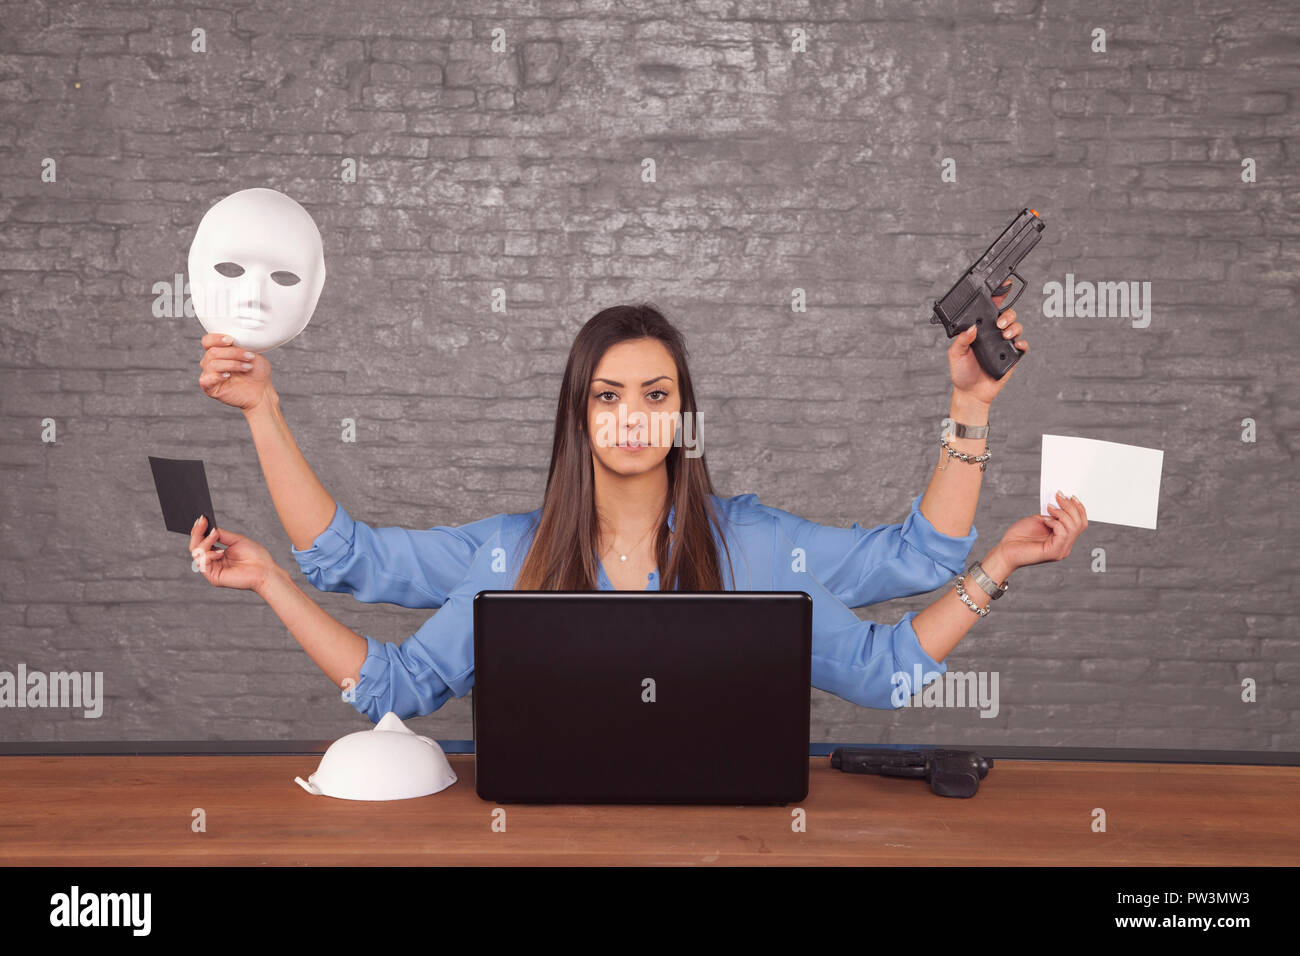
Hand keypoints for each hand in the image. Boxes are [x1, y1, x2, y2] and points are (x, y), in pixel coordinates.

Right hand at [188, 515, 276, 591]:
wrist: (265, 570)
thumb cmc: (255, 557)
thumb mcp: (236, 540)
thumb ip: (221, 535)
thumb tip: (208, 527)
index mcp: (217, 553)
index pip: (202, 542)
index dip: (199, 530)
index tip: (202, 518)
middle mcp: (213, 562)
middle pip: (195, 547)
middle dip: (197, 533)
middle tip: (202, 522)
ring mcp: (212, 570)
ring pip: (196, 553)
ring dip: (205, 542)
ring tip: (215, 535)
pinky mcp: (213, 577)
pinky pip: (202, 563)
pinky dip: (209, 554)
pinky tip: (220, 551)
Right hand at [199, 332, 272, 412]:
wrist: (262, 391)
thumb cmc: (256, 372)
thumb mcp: (252, 353)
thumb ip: (240, 345)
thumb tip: (234, 338)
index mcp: (218, 351)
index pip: (208, 341)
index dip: (216, 338)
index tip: (231, 340)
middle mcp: (211, 362)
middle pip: (212, 352)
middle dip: (233, 353)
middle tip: (249, 357)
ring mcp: (210, 375)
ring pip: (212, 364)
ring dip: (232, 364)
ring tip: (247, 367)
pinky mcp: (210, 388)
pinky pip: (205, 380)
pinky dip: (217, 376)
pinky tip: (228, 375)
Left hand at [947, 282, 1027, 405]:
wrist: (971, 393)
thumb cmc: (962, 373)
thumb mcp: (955, 354)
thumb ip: (961, 340)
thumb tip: (971, 328)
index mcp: (980, 330)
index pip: (989, 310)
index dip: (997, 297)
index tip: (1003, 288)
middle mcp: (993, 335)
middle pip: (1008, 315)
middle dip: (1008, 314)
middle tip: (999, 324)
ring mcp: (1004, 345)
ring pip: (1016, 327)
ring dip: (1014, 327)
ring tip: (1005, 335)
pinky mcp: (1012, 356)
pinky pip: (1022, 346)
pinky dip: (1022, 343)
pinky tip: (1016, 344)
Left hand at [996, 491, 1087, 570]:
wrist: (1005, 549)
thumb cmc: (1019, 536)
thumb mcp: (1040, 519)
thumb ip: (1053, 514)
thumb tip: (1061, 501)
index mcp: (1063, 538)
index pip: (1081, 523)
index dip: (1078, 508)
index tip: (1069, 495)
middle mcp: (1065, 545)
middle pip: (1080, 523)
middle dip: (1070, 506)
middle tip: (1058, 497)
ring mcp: (1061, 550)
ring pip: (1073, 527)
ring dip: (1062, 513)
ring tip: (1049, 508)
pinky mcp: (1054, 552)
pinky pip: (1063, 533)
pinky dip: (1055, 522)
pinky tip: (1045, 520)